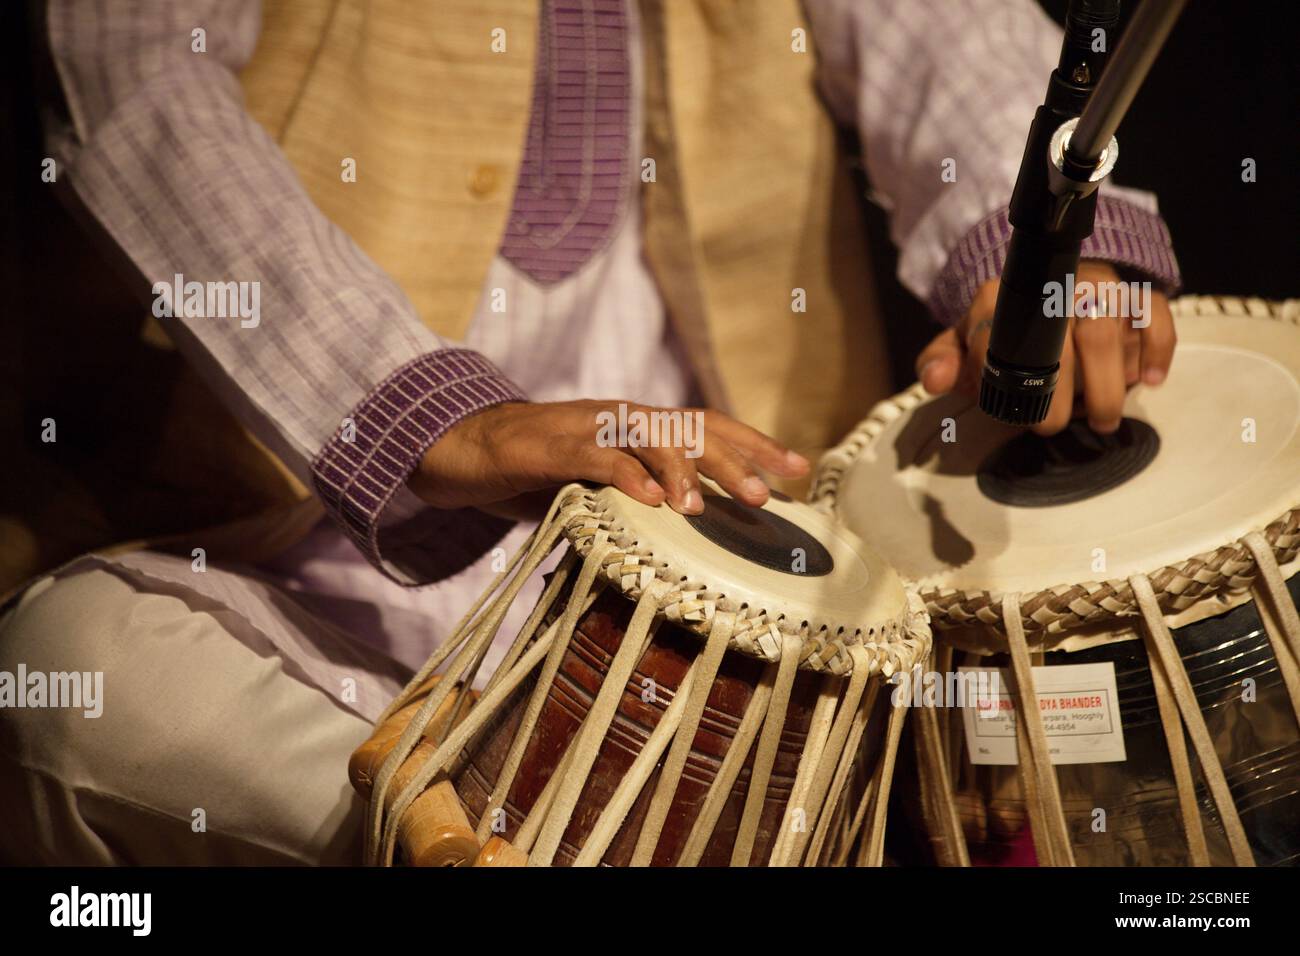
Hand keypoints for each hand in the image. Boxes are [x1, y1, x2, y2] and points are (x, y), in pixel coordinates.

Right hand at [410, 399, 809, 515]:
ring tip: (705, 504)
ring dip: (680, 468)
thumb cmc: (534, 471)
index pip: (707, 427)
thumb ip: (637, 498)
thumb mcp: (596, 486)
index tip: (798, 472)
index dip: (754, 445)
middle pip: (688, 427)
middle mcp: (619, 419)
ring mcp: (584, 428)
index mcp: (637, 427)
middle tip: (766, 494)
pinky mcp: (548, 446)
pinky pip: (593, 457)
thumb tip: (688, 531)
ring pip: (646, 435)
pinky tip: (649, 498)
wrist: (462, 449)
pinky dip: (624, 474)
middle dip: (732, 458)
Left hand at [915, 261, 1174, 434]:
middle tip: (1054, 426)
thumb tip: (935, 380)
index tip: (1008, 410)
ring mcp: (1098, 285)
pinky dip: (1157, 349)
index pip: (1006, 335)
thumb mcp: (962, 348)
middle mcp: (1054, 283)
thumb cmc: (998, 335)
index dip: (1008, 379)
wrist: (1041, 295)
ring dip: (1110, 384)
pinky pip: (1154, 313)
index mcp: (1003, 297)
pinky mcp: (1134, 292)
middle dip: (1064, 394)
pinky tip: (1149, 382)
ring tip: (1100, 419)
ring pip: (1110, 328)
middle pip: (1067, 338)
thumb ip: (941, 363)